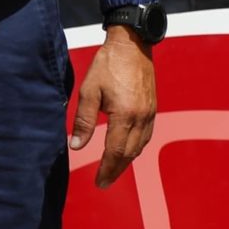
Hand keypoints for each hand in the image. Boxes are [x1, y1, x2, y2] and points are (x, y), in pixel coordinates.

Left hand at [73, 25, 158, 185]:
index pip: (115, 151)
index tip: (99, 182)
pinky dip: (135, 147)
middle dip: (116, 170)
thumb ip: (83, 120)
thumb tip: (76, 145)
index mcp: (125, 115)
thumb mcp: (89, 91)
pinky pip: (145, 135)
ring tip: (112, 170)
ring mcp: (150, 113)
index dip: (107, 169)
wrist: (132, 45)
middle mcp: (141, 118)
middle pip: (130, 153)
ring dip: (127, 160)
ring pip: (140, 146)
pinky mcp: (152, 108)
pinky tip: (127, 150)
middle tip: (104, 183)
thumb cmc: (107, 65)